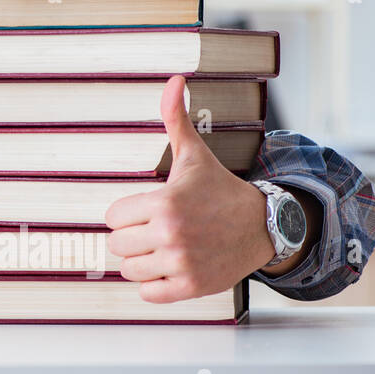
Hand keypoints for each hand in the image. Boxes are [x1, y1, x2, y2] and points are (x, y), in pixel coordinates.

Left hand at [104, 75, 274, 302]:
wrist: (263, 225)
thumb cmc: (218, 189)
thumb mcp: (194, 154)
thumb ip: (174, 118)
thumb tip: (174, 79)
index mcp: (163, 203)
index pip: (112, 217)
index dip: (127, 212)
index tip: (148, 209)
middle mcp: (171, 235)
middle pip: (117, 245)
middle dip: (132, 237)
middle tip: (156, 229)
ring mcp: (181, 263)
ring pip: (129, 270)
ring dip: (142, 261)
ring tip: (165, 247)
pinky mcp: (192, 288)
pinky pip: (148, 294)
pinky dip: (154, 285)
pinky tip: (171, 267)